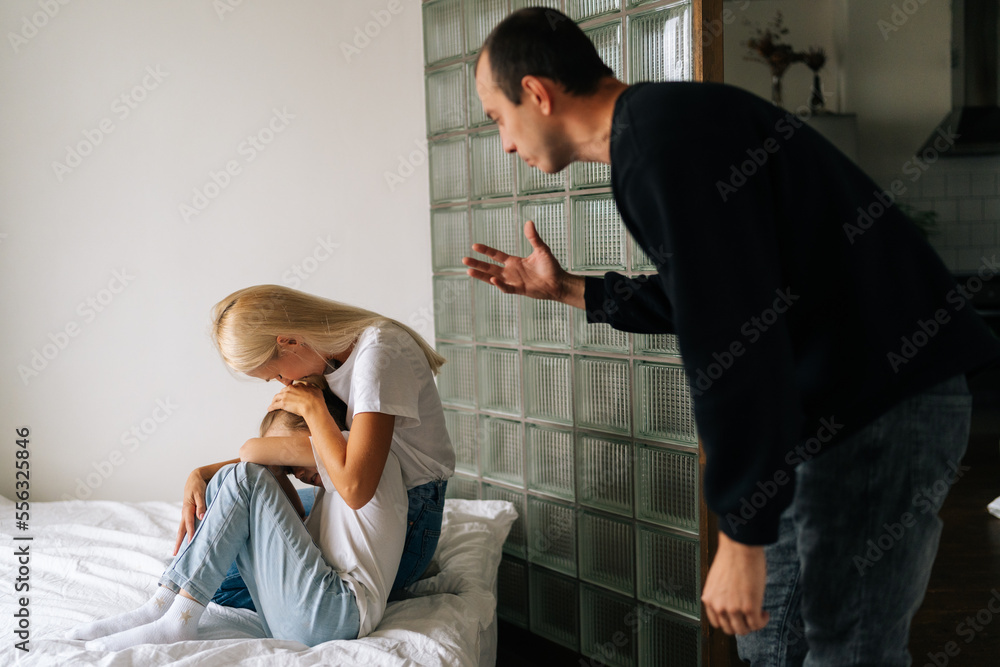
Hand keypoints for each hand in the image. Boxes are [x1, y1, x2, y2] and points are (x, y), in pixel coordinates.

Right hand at [173, 468, 207, 555]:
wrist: (194, 479)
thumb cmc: (198, 485)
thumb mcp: (200, 493)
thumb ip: (201, 504)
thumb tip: (201, 517)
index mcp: (187, 509)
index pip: (189, 524)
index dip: (190, 534)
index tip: (191, 544)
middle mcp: (185, 513)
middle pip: (181, 530)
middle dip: (179, 542)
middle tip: (175, 555)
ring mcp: (186, 514)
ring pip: (182, 529)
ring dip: (181, 540)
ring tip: (179, 552)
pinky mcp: (189, 514)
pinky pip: (186, 526)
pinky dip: (185, 534)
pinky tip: (187, 540)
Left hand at [268, 381, 324, 417]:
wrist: (313, 406)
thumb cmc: (316, 399)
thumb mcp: (316, 389)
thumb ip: (311, 387)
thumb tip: (309, 385)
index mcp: (298, 386)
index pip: (291, 387)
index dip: (290, 391)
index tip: (289, 394)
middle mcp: (290, 389)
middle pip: (282, 391)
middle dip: (281, 395)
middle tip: (280, 399)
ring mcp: (285, 396)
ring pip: (276, 397)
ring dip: (274, 400)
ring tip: (273, 403)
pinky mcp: (282, 404)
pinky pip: (274, 405)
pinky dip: (271, 407)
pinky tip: (269, 409)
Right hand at [462, 221, 581, 305]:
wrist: (559, 282)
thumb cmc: (551, 267)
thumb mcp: (541, 249)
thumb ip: (533, 237)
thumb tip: (529, 222)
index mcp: (514, 262)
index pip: (496, 256)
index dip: (486, 251)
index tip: (474, 246)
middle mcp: (511, 272)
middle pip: (490, 267)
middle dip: (477, 264)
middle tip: (464, 260)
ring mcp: (514, 281)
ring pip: (493, 279)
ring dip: (481, 275)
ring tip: (469, 271)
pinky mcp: (519, 290)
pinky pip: (506, 288)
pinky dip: (500, 285)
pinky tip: (493, 280)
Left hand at [701, 531, 769, 634]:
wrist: (739, 546)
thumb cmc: (731, 557)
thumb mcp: (718, 581)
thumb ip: (721, 595)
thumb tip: (732, 603)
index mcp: (709, 598)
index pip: (717, 623)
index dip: (729, 622)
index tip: (737, 618)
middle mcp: (718, 606)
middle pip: (730, 629)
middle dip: (742, 625)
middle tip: (750, 617)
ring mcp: (733, 609)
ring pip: (744, 630)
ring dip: (753, 625)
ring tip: (759, 615)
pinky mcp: (749, 607)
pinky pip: (757, 624)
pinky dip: (762, 621)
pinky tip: (765, 613)